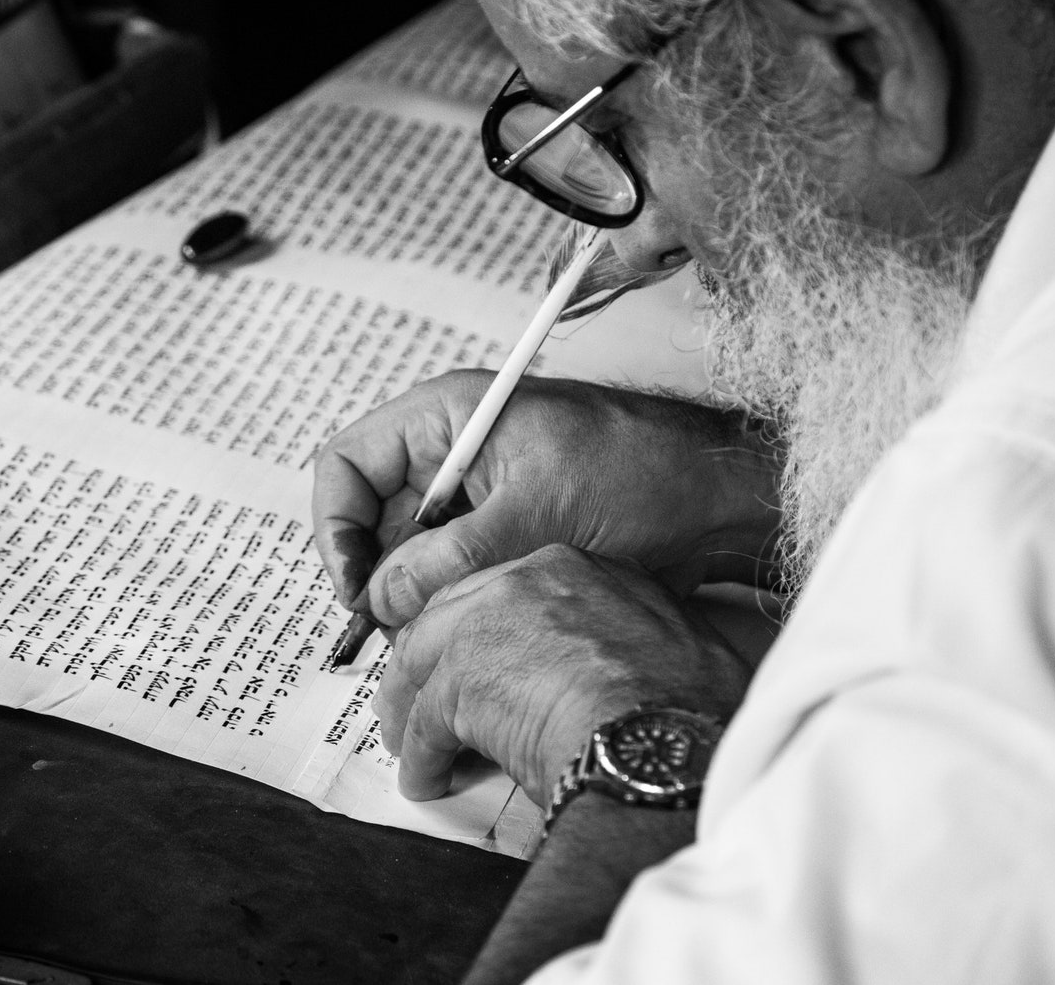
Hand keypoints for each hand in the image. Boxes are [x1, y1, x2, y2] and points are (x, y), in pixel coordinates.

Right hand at [311, 371, 781, 627]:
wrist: (721, 496)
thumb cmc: (642, 475)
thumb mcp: (534, 516)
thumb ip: (449, 558)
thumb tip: (381, 598)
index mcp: (446, 415)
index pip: (347, 462)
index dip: (334, 527)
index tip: (354, 591)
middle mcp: (451, 448)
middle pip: (371, 513)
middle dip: (373, 574)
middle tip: (390, 635)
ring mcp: (477, 489)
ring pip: (409, 549)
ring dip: (412, 596)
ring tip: (433, 639)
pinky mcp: (503, 527)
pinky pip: (449, 566)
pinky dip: (447, 602)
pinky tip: (465, 632)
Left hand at [374, 544, 753, 804]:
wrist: (664, 742)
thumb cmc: (688, 706)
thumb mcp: (671, 638)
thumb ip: (628, 634)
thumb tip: (625, 666)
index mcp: (576, 567)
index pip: (505, 590)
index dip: (485, 629)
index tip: (482, 658)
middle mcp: (524, 580)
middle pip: (449, 614)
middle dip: (431, 660)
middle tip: (424, 696)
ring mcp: (486, 625)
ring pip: (421, 662)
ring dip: (410, 707)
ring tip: (410, 742)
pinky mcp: (460, 680)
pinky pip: (425, 724)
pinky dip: (422, 757)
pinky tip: (427, 781)